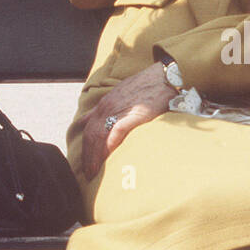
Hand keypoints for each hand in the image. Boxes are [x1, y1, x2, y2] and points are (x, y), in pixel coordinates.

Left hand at [80, 62, 175, 179]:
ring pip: (100, 134)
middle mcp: (108, 106)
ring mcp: (120, 109)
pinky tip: (108, 156)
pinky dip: (110, 144)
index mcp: (105, 103)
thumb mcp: (121, 95)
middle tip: (88, 173)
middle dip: (87, 156)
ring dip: (95, 155)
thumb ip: (107, 109)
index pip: (88, 128)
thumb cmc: (146, 87)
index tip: (84, 162)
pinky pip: (118, 130)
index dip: (84, 147)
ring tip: (94, 171)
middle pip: (91, 134)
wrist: (165, 76)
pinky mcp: (135, 113)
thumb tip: (91, 122)